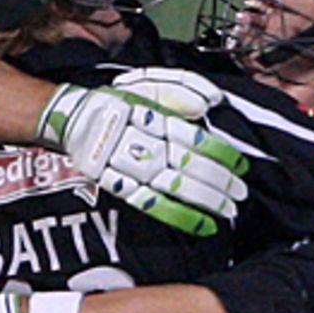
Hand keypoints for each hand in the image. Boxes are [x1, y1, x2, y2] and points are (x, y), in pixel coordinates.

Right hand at [36, 70, 248, 235]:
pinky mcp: (117, 187)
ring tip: (228, 210)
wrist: (72, 117)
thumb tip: (209, 103)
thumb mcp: (148, 87)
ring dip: (204, 200)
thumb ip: (180, 91)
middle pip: (186, 164)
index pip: (193, 137)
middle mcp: (141, 142)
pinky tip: (201, 225)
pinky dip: (179, 216)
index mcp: (151, 116)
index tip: (240, 164)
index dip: (219, 152)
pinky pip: (152, 205)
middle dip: (217, 180)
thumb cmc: (117, 104)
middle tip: (240, 192)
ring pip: (172, 185)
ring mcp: (127, 167)